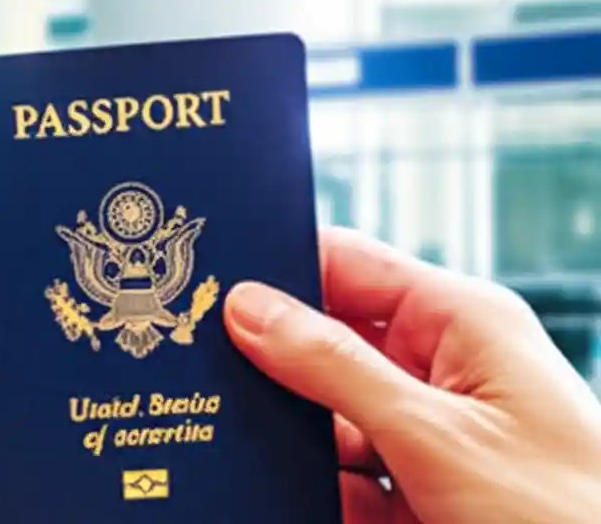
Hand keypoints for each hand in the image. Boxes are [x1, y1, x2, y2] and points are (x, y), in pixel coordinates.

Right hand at [224, 228, 600, 523]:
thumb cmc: (565, 514)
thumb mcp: (436, 436)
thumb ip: (334, 368)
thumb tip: (249, 307)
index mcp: (460, 322)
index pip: (347, 265)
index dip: (277, 267)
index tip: (205, 278)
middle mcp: (443, 368)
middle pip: (325, 345)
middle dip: (270, 366)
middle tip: (200, 370)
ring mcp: (428, 436)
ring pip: (324, 419)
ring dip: (289, 441)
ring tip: (237, 444)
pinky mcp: (417, 494)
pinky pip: (341, 478)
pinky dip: (313, 490)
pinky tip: (281, 496)